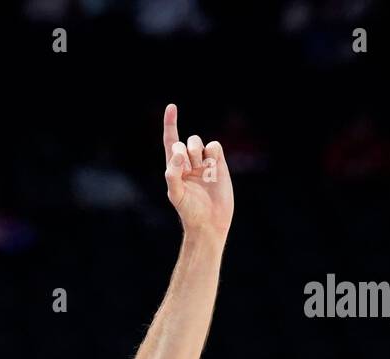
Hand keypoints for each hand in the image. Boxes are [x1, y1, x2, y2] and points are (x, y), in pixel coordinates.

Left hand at [162, 103, 233, 238]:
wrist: (211, 221)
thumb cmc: (190, 211)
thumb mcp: (176, 195)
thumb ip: (172, 174)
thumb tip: (176, 155)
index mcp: (174, 168)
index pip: (171, 141)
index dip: (171, 124)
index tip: (172, 106)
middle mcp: (188, 162)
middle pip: (185, 141)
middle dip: (184, 152)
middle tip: (188, 170)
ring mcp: (204, 162)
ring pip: (198, 141)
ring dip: (196, 152)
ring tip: (200, 170)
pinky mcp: (219, 163)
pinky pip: (214, 146)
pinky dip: (211, 152)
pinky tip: (212, 167)